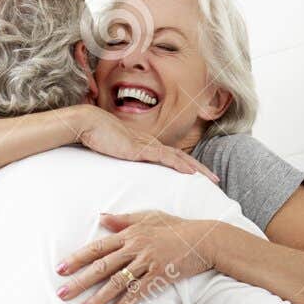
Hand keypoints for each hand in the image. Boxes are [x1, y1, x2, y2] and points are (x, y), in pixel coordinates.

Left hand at [57, 211, 217, 303]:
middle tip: (61, 294)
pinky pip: (137, 293)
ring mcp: (147, 262)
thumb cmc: (177, 227)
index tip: (61, 269)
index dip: (77, 258)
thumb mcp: (149, 216)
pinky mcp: (159, 276)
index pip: (98, 247)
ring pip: (116, 282)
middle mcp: (135, 248)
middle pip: (102, 266)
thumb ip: (124, 219)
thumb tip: (101, 218)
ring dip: (97, 298)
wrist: (205, 239)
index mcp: (129, 233)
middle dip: (80, 281)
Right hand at [67, 104, 218, 182]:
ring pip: (178, 158)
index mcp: (147, 145)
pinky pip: (165, 158)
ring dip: (197, 168)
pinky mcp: (140, 149)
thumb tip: (129, 170)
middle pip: (182, 157)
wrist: (88, 123)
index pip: (174, 157)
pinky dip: (180, 165)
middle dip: (201, 168)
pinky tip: (190, 172)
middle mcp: (152, 144)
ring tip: (210, 178)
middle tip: (216, 179)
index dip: (190, 166)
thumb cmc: (98, 137)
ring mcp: (147, 145)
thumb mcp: (116, 152)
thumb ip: (125, 159)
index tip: (202, 176)